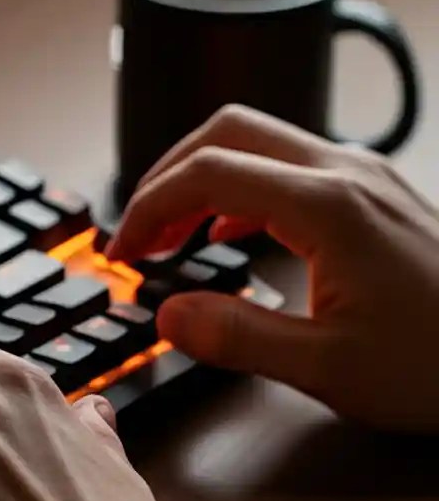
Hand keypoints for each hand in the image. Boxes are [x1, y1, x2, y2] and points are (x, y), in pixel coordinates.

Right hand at [107, 104, 438, 432]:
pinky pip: (290, 165)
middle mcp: (347, 177)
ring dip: (203, 179)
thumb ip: (237, 337)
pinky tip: (230, 236)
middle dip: (167, 175)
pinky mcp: (375, 196)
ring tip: (172, 235)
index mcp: (327, 209)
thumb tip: (169, 315)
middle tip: (139, 233)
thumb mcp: (327, 368)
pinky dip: (242, 189)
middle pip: (227, 132)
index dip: (149, 208)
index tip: (125, 252)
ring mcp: (365, 179)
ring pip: (259, 141)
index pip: (207, 174)